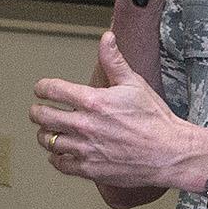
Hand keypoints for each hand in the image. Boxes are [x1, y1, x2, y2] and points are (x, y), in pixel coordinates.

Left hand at [32, 35, 207, 191]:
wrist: (169, 153)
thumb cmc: (155, 120)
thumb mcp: (135, 84)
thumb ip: (114, 61)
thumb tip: (106, 39)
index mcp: (94, 101)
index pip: (53, 90)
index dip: (42, 88)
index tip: (41, 89)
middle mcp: (85, 125)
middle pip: (43, 117)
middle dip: (37, 112)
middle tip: (38, 111)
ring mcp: (86, 148)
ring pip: (48, 141)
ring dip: (45, 135)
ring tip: (48, 132)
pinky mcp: (90, 169)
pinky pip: (60, 164)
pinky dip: (56, 158)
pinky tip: (59, 154)